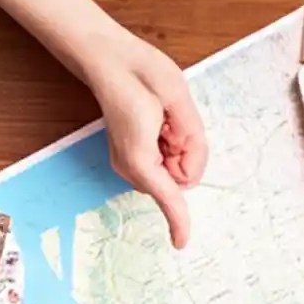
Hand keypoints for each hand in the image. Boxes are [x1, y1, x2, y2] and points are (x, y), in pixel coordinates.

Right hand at [88, 34, 207, 248]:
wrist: (111, 59)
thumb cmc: (142, 75)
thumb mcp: (178, 100)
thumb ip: (191, 139)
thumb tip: (190, 171)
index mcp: (140, 158)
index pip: (168, 195)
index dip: (178, 219)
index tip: (181, 243)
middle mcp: (132, 167)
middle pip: (182, 178)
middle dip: (187, 153)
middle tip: (170, 121)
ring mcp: (130, 164)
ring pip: (176, 170)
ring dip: (178, 146)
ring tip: (161, 118)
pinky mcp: (133, 158)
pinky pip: (167, 162)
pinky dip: (170, 145)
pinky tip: (156, 123)